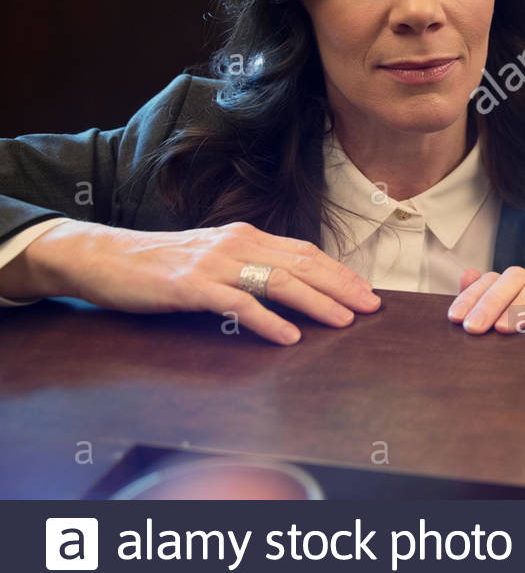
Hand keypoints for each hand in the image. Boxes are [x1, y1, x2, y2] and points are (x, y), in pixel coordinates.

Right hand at [15, 220, 380, 344]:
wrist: (105, 257)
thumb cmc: (163, 264)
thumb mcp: (215, 258)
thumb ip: (251, 265)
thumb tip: (293, 285)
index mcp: (247, 236)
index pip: (306, 252)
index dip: (340, 272)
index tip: (367, 292)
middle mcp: (237, 243)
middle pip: (303, 263)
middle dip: (342, 286)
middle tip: (371, 307)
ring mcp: (214, 262)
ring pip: (278, 280)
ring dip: (316, 302)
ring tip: (343, 321)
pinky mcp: (190, 285)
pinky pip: (238, 303)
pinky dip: (267, 320)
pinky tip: (289, 336)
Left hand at [447, 265, 524, 334]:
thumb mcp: (500, 325)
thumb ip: (482, 300)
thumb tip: (467, 273)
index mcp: (515, 286)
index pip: (491, 280)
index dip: (472, 297)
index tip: (456, 319)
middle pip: (515, 277)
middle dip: (492, 301)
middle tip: (476, 327)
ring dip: (523, 301)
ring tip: (506, 327)